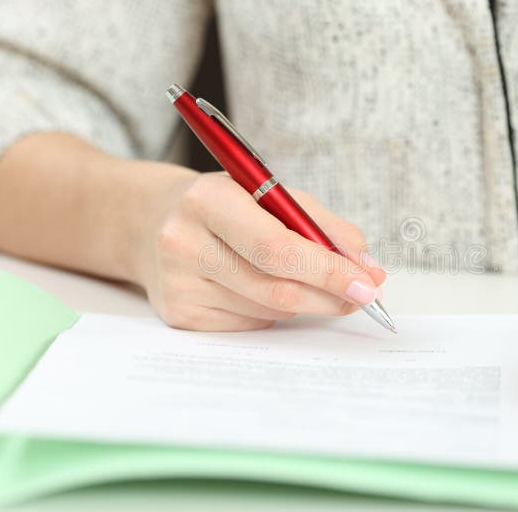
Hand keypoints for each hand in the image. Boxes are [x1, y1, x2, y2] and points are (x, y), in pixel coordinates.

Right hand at [134, 171, 384, 330]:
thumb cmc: (224, 205)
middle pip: (276, 287)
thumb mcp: (271, 194)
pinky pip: (250, 324)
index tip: (367, 282)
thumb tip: (367, 268)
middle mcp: (184, 242)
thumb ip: (324, 226)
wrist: (150, 221)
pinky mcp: (179, 315)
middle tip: (361, 294)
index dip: (328, 270)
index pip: (278, 247)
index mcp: (209, 199)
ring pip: (269, 309)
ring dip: (301, 300)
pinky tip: (258, 286)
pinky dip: (271, 310)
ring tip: (297, 276)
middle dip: (329, 294)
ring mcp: (178, 284)